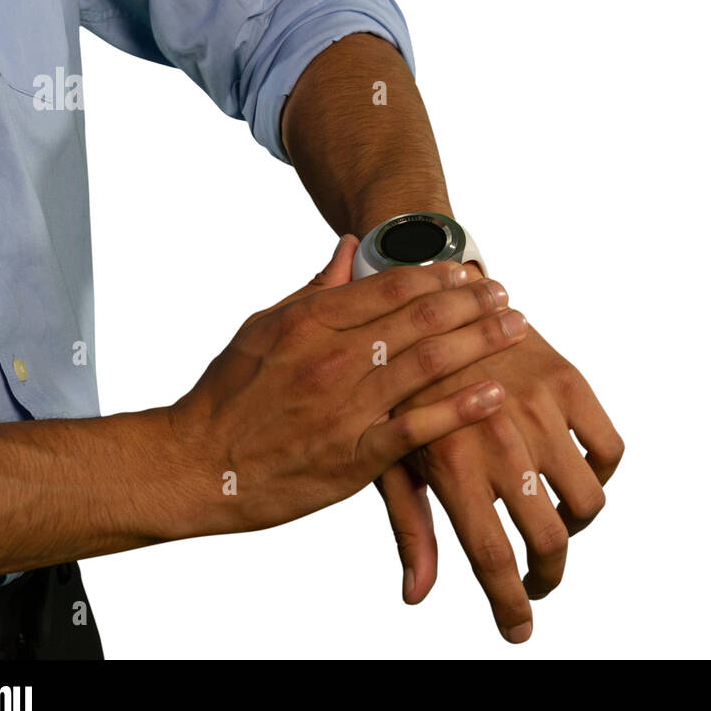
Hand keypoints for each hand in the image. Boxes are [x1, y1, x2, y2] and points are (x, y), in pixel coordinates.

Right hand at [164, 236, 527, 537]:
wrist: (193, 465)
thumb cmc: (228, 395)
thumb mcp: (265, 326)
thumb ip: (317, 288)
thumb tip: (352, 244)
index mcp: (312, 320)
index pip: (392, 286)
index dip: (439, 275)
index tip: (469, 270)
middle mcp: (333, 357)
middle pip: (422, 317)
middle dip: (474, 302)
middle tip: (506, 293)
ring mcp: (346, 406)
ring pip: (429, 364)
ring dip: (480, 341)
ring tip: (517, 327)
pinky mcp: (354, 456)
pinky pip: (418, 428)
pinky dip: (460, 409)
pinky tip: (496, 393)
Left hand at [377, 265, 623, 643]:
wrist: (426, 295)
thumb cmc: (398, 385)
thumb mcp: (389, 453)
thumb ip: (411, 527)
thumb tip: (417, 595)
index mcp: (450, 463)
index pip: (492, 556)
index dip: (510, 603)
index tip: (520, 628)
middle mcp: (500, 439)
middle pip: (550, 537)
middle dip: (547, 575)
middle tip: (537, 579)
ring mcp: (539, 408)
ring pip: (586, 499)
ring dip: (574, 525)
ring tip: (551, 521)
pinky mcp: (569, 380)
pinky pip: (610, 449)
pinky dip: (601, 473)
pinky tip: (573, 472)